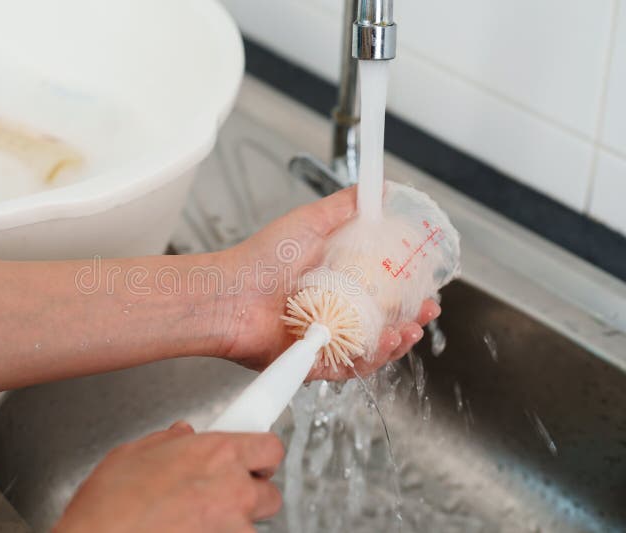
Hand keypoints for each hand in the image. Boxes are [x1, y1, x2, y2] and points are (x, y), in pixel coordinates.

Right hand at [54, 422, 284, 532]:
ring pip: (252, 525)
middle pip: (270, 492)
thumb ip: (169, 441)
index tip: (254, 456)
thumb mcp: (135, 453)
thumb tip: (180, 436)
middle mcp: (234, 490)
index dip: (261, 453)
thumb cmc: (110, 504)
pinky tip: (190, 531)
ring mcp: (232, 528)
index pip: (270, 447)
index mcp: (218, 454)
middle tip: (222, 492)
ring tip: (198, 520)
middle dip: (251, 492)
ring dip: (233, 523)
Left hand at [216, 186, 440, 379]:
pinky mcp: (317, 363)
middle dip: (412, 318)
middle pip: (384, 320)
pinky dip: (373, 358)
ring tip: (410, 329)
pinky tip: (387, 343)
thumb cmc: (262, 258)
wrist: (229, 295)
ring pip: (373, 347)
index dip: (408, 287)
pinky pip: (352, 366)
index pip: (383, 288)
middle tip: (427, 309)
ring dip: (398, 340)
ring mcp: (327, 339)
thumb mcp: (310, 221)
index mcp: (337, 281)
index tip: (428, 281)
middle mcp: (334, 311)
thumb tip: (380, 189)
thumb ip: (346, 207)